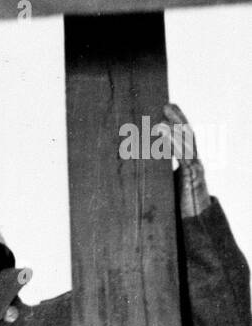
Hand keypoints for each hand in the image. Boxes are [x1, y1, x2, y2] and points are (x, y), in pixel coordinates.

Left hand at [163, 103, 209, 217]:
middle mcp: (193, 161)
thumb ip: (155, 172)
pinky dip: (174, 144)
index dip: (177, 121)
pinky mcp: (193, 177)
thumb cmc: (177, 203)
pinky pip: (185, 157)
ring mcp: (195, 168)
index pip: (183, 136)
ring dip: (175, 129)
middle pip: (187, 134)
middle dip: (178, 118)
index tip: (168, 106)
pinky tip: (165, 135)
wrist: (193, 221)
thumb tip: (131, 165)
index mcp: (187, 161)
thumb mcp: (165, 183)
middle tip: (167, 104)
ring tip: (164, 118)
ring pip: (187, 143)